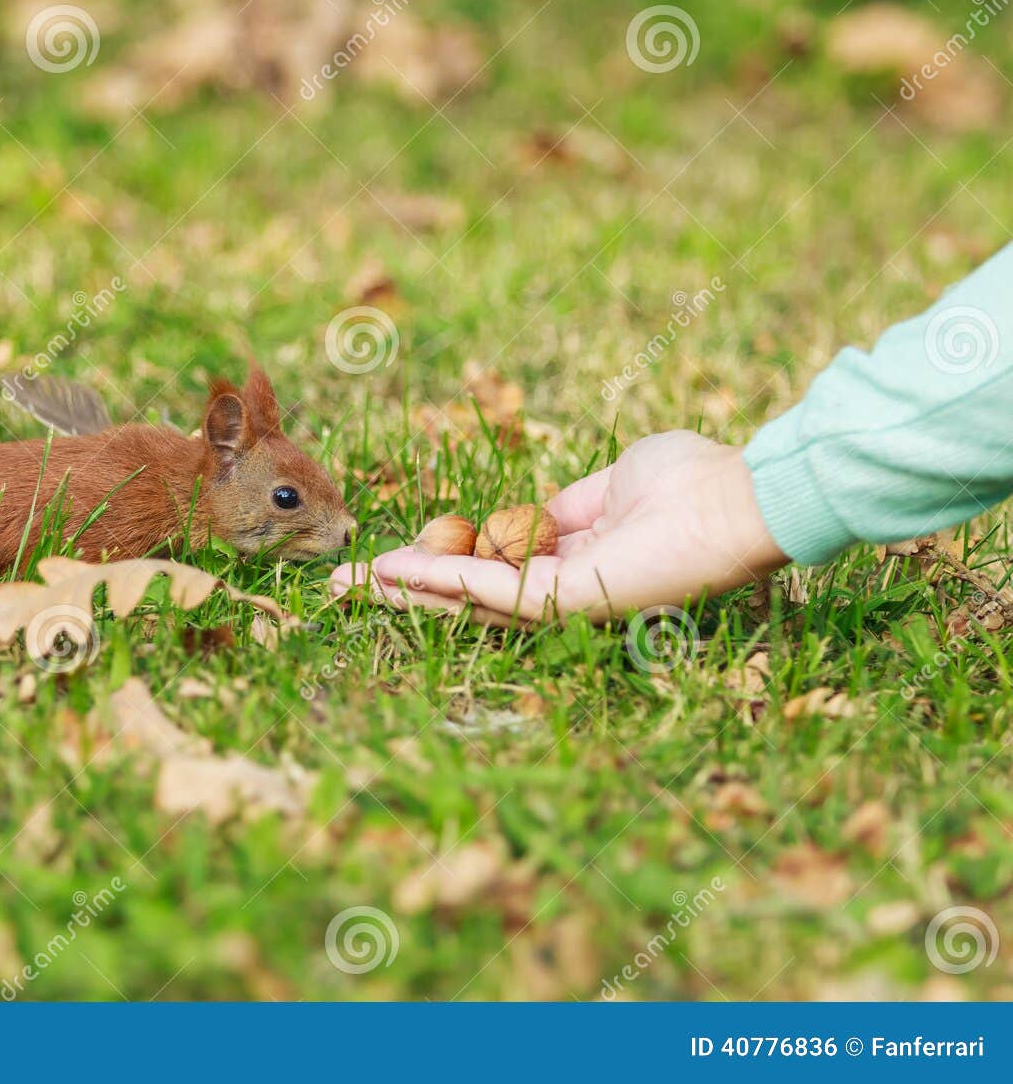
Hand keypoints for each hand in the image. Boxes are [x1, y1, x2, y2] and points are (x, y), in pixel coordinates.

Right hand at [330, 431, 789, 623]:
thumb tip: (527, 516)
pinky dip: (441, 580)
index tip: (392, 556)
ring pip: (469, 603)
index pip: (492, 572)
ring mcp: (566, 601)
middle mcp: (565, 591)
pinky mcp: (570, 600)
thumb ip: (564, 506)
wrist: (739, 495)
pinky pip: (492, 591)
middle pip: (468, 598)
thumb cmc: (691, 480)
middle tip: (345, 586)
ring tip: (353, 584)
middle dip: (405, 590)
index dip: (438, 564)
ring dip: (408, 592)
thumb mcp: (611, 482)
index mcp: (576, 565)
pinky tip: (395, 570)